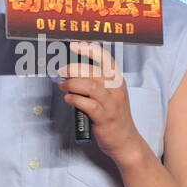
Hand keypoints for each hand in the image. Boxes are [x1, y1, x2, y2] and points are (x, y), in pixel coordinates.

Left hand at [57, 40, 146, 165]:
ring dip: (72, 83)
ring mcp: (112, 104)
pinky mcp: (105, 118)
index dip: (91, 50)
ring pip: (90, 86)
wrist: (125, 141)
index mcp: (118, 81)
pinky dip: (75, 99)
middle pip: (93, 71)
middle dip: (73, 69)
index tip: (76, 45)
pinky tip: (68, 98)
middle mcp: (116, 89)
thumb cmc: (114, 116)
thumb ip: (96, 83)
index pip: (106, 59)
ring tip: (63, 85)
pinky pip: (88, 104)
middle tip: (61, 73)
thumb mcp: (110, 95)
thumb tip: (73, 72)